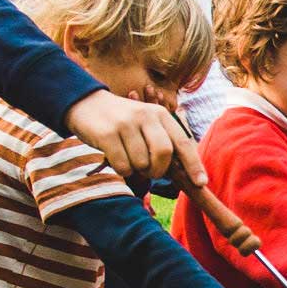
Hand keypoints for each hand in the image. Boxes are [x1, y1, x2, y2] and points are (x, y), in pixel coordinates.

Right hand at [66, 92, 203, 189]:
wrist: (86, 104)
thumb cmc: (122, 121)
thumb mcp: (146, 123)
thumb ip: (163, 141)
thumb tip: (182, 173)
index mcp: (160, 114)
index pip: (183, 142)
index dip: (193, 165)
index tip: (200, 183)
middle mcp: (145, 116)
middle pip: (164, 153)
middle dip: (159, 170)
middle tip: (150, 172)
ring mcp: (126, 124)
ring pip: (141, 163)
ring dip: (136, 170)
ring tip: (128, 157)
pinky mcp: (108, 134)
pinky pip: (123, 165)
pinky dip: (122, 170)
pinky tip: (115, 157)